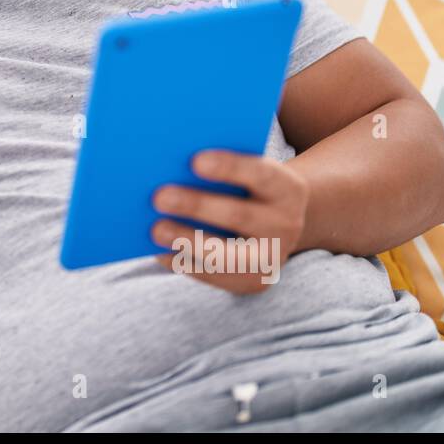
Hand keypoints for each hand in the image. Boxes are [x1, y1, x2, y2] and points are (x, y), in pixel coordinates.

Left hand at [150, 150, 308, 293]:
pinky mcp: (254, 282)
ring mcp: (272, 258)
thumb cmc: (248, 189)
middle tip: (159, 197)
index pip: (261, 174)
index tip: (195, 161)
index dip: (230, 167)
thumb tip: (170, 167)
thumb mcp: (247, 175)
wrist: (277, 227)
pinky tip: (160, 252)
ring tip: (155, 230)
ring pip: (227, 255)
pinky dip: (185, 263)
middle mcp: (286, 224)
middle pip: (239, 215)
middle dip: (197, 206)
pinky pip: (216, 277)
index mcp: (288, 188)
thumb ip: (220, 168)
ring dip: (187, 242)